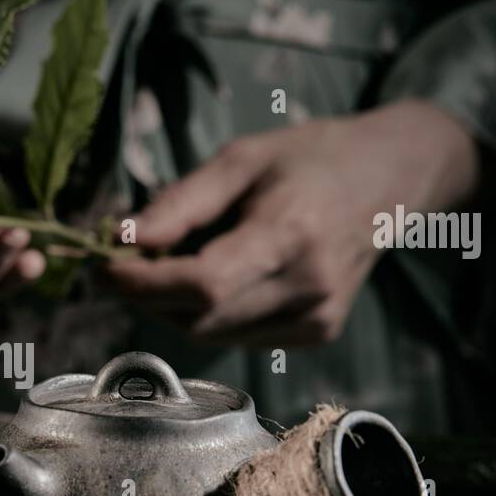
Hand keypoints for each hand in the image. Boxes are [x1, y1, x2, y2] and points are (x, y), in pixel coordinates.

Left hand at [106, 100, 479, 345]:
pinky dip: (209, 315)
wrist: (392, 179)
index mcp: (292, 234)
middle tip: (122, 263)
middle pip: (199, 317)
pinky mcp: (318, 333)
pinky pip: (237, 338)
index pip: (202, 284)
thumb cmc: (311, 158)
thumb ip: (180, 203)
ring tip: (171, 265)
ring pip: (212, 335)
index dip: (143, 284)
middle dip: (148, 296)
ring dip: (174, 308)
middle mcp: (310, 287)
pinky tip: (216, 278)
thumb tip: (122, 239)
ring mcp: (318, 318)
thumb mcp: (242, 158)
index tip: (103, 269)